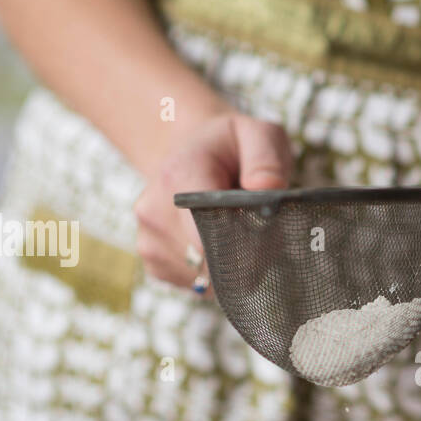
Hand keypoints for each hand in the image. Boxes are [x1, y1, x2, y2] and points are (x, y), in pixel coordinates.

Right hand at [133, 112, 293, 288]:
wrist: (191, 154)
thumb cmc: (232, 148)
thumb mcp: (258, 135)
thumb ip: (267, 159)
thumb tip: (268, 190)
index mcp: (178, 176)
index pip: (208, 232)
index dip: (246, 246)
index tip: (271, 240)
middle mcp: (153, 211)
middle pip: (211, 260)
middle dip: (245, 257)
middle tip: (260, 233)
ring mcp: (149, 240)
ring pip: (207, 278)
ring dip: (231, 266)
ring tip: (235, 232)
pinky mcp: (154, 262)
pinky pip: (197, 285)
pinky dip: (217, 274)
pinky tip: (218, 244)